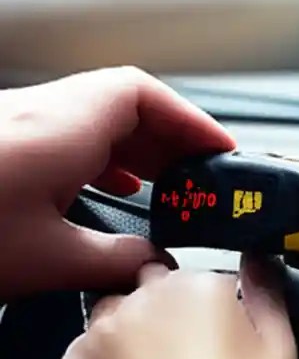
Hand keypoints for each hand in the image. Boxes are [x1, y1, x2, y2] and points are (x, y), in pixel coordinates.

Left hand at [0, 67, 233, 299]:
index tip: (218, 149)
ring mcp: (10, 122)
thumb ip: (115, 261)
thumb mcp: (46, 260)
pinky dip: (96, 154)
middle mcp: (36, 111)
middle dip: (169, 138)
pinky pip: (60, 132)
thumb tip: (150, 264)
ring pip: (88, 116)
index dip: (190, 119)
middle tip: (199, 174)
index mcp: (62, 126)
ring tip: (160, 183)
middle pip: (121, 103)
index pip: (143, 95)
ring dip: (132, 146)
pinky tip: (102, 185)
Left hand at [58, 255, 295, 358]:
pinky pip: (90, 352)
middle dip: (172, 316)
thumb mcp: (280, 351)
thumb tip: (258, 262)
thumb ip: (268, 294)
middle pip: (157, 290)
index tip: (226, 341)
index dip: (219, 311)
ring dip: (135, 335)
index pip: (207, 278)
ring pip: (120, 317)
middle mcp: (143, 297)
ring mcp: (102, 330)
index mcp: (198, 285)